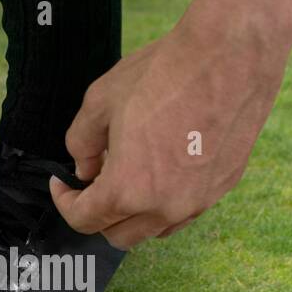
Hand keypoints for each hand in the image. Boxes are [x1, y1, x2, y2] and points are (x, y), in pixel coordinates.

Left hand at [49, 10, 291, 248]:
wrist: (228, 57)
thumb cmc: (162, 76)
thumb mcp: (99, 103)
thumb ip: (81, 144)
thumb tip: (85, 170)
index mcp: (128, 189)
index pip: (84, 220)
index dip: (65, 201)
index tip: (62, 183)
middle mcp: (166, 206)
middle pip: (119, 235)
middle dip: (98, 213)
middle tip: (93, 179)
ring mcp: (200, 200)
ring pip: (155, 228)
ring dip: (134, 212)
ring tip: (129, 172)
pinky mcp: (224, 186)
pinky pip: (186, 210)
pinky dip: (166, 201)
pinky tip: (161, 167)